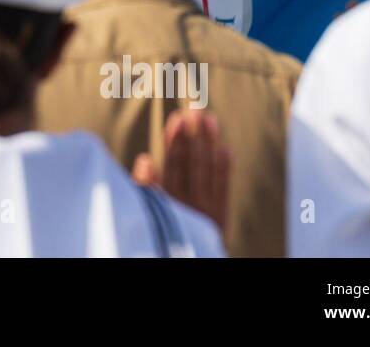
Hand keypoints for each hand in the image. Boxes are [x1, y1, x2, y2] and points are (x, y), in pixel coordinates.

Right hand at [132, 109, 230, 231]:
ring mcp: (206, 211)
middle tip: (195, 109)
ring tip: (210, 120)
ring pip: (208, 171)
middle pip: (192, 163)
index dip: (175, 141)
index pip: (172, 164)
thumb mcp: (144, 210)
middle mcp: (188, 204)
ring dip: (209, 144)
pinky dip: (224, 169)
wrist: (185, 260)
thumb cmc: (156, 231)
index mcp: (167, 201)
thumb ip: (145, 188)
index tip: (178, 118)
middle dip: (193, 135)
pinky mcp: (219, 218)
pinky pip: (223, 189)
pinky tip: (225, 149)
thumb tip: (144, 158)